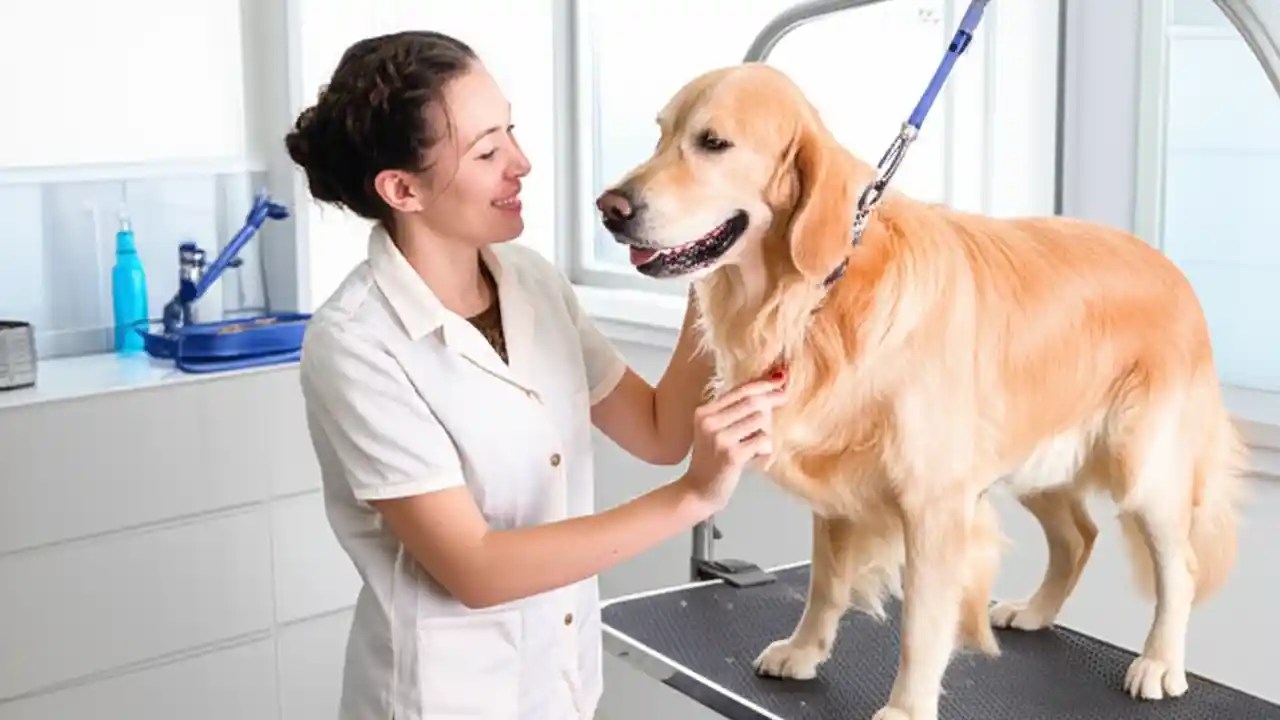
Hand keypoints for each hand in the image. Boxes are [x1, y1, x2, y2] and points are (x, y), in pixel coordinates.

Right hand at [681, 369, 787, 511]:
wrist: (699, 490)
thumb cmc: (713, 460)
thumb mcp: (716, 430)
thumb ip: (735, 412)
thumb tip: (771, 389)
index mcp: (704, 412)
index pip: (739, 390)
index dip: (763, 384)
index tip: (781, 381)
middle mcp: (709, 422)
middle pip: (753, 402)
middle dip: (772, 401)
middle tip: (784, 400)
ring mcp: (720, 438)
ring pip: (761, 421)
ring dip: (766, 432)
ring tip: (756, 446)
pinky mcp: (732, 455)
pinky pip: (763, 441)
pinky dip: (766, 450)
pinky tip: (756, 459)